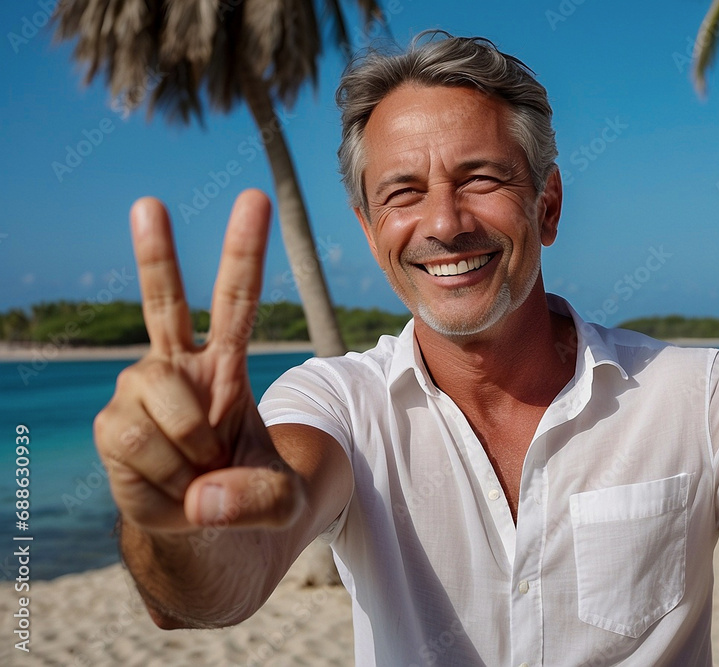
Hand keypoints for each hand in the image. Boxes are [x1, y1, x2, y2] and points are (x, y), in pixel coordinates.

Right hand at [94, 190, 304, 532]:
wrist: (205, 535)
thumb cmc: (249, 497)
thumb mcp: (285, 505)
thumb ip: (262, 502)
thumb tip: (202, 495)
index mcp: (227, 365)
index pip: (236, 301)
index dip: (244, 252)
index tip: (254, 200)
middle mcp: (178, 368)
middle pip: (164, 304)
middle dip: (156, 254)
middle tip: (149, 203)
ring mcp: (141, 394)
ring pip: (162, 398)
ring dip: (188, 446)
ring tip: (199, 469)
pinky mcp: (114, 426)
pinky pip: (137, 440)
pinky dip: (163, 473)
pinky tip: (169, 481)